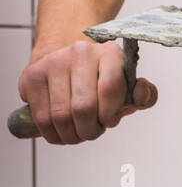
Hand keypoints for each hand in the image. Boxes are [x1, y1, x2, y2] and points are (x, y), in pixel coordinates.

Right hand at [18, 38, 157, 144]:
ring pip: (61, 116)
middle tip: (92, 131)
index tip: (109, 121)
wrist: (67, 62)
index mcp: (110, 52)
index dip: (110, 115)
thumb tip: (141, 95)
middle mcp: (80, 52)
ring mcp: (54, 62)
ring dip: (71, 135)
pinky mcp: (32, 76)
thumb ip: (143, 94)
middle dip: (90, 130)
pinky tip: (60, 131)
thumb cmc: (100, 79)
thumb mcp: (127, 84)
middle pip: (83, 108)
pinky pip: (42, 118)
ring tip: (77, 132)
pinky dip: (52, 134)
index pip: (110, 88)